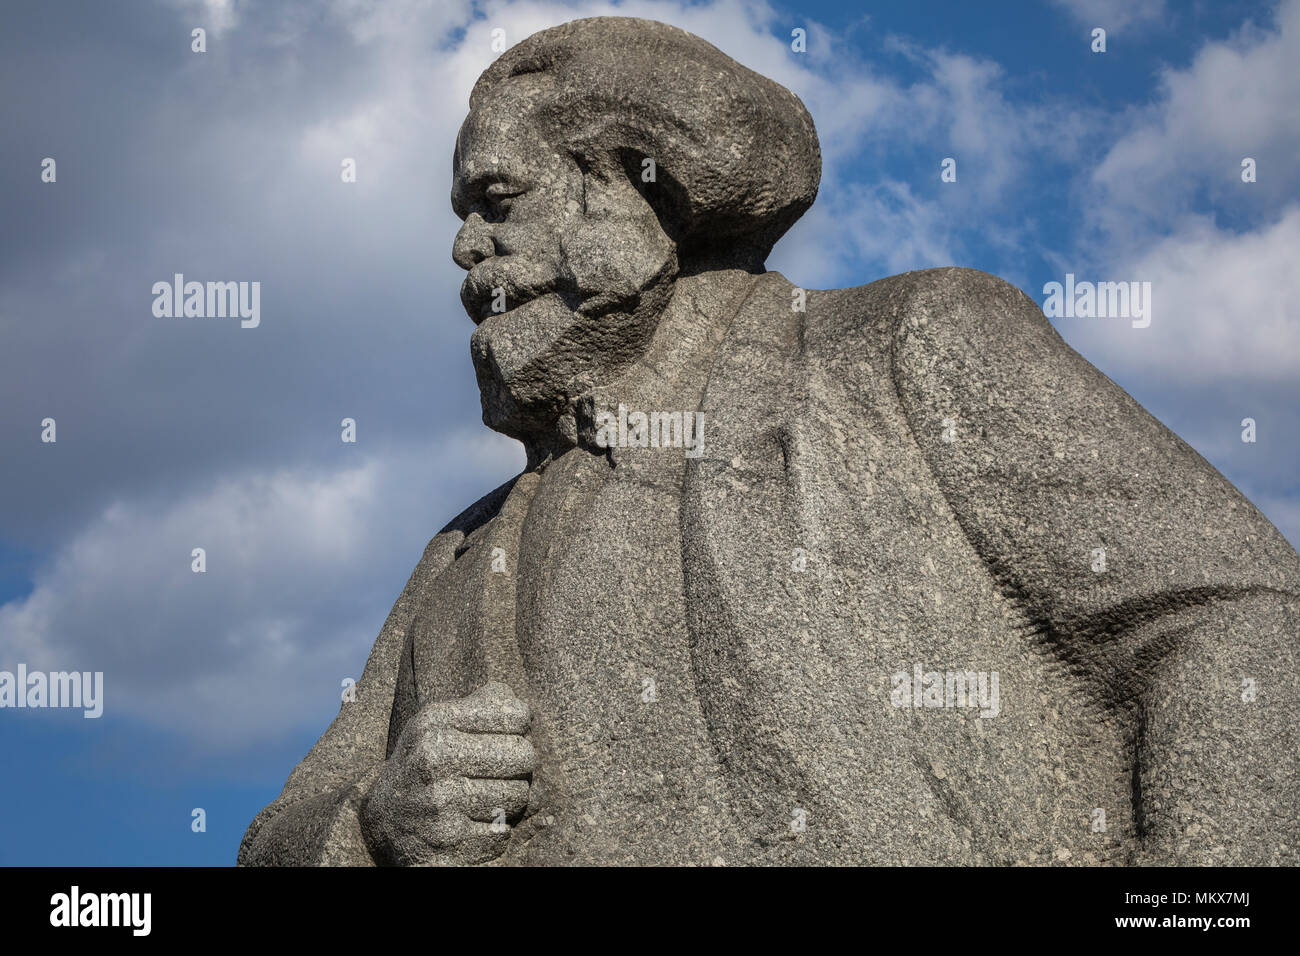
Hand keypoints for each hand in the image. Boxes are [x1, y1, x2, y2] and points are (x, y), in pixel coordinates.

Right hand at [359, 681, 535, 865]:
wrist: (383, 818)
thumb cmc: (426, 763)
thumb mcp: (439, 723)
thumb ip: (482, 705)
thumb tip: (522, 705)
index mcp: (436, 722)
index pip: (516, 716)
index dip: (520, 729)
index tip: (507, 738)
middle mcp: (435, 757)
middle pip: (524, 756)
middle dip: (519, 767)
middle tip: (500, 772)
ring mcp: (441, 801)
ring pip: (518, 795)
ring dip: (509, 800)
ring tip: (484, 797)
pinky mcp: (448, 839)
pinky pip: (503, 831)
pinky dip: (494, 830)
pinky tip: (472, 822)